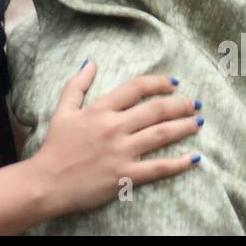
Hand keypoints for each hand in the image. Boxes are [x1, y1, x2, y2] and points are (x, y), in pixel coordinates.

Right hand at [31, 61, 200, 216]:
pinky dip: (178, 163)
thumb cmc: (55, 147)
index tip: (174, 82)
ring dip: (183, 127)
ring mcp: (121, 152)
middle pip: (154, 110)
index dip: (157, 82)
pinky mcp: (125, 175)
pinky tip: (194, 158)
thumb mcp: (63, 110)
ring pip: (160, 135)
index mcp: (100, 110)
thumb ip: (77, 85)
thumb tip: (91, 63)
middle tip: (194, 103)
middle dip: (179, 105)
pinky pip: (158, 168)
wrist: (47, 183)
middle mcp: (114, 127)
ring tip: (198, 123)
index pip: (135, 89)